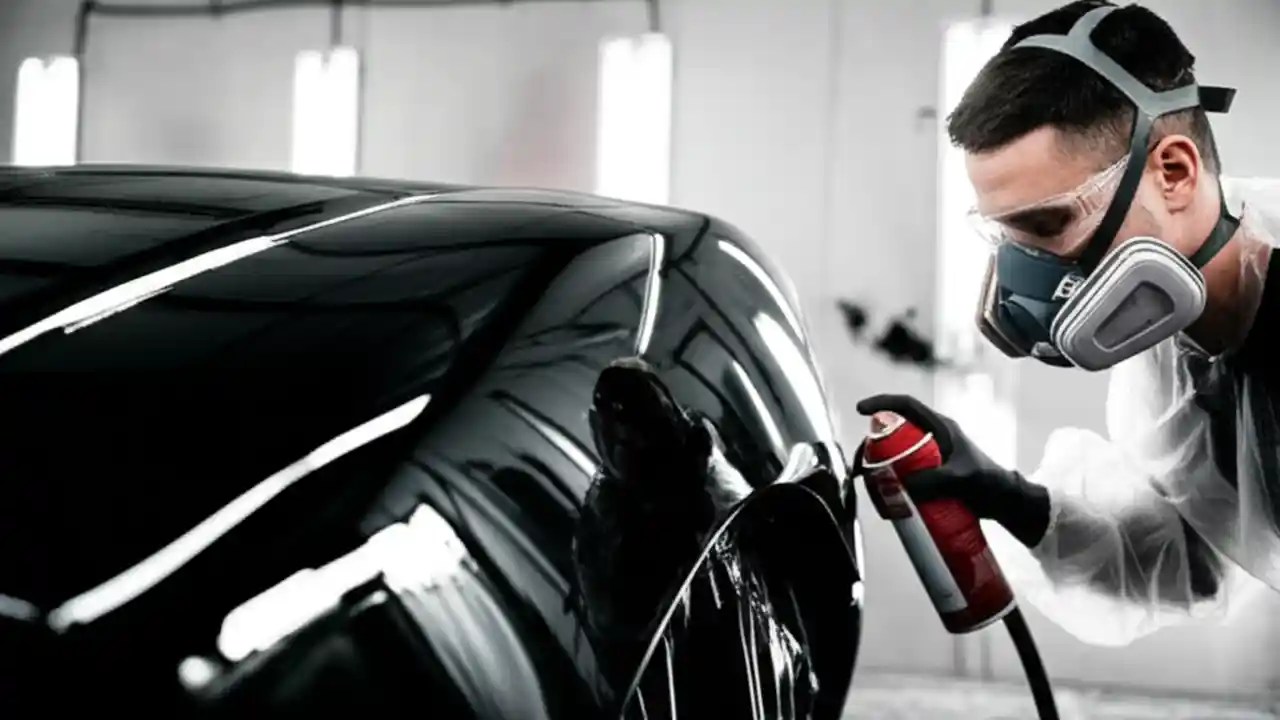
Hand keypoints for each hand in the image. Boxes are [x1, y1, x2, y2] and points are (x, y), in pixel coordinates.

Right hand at [853, 394, 1050, 548]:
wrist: (1006, 502)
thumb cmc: (991, 483)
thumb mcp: (963, 478)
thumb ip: (935, 480)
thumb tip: (903, 486)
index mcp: (940, 427)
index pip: (906, 406)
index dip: (882, 403)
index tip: (860, 409)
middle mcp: (932, 438)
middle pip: (893, 432)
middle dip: (871, 446)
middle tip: (860, 465)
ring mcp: (930, 457)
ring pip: (895, 455)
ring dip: (877, 466)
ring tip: (867, 484)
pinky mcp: (930, 475)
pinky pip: (903, 473)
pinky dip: (889, 482)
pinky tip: (884, 497)